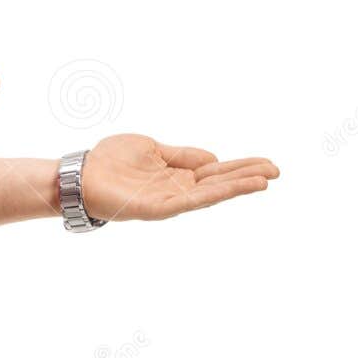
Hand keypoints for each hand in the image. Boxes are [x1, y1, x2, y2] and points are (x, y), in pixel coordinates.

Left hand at [80, 133, 279, 221]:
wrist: (80, 175)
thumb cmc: (110, 161)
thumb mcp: (152, 148)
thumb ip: (182, 155)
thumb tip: (215, 159)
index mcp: (177, 174)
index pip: (216, 170)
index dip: (241, 167)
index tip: (268, 163)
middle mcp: (178, 189)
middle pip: (219, 182)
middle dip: (247, 177)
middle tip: (278, 170)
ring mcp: (170, 200)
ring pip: (210, 193)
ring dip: (236, 187)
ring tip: (264, 180)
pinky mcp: (158, 209)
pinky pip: (191, 201)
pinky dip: (212, 194)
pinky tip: (230, 188)